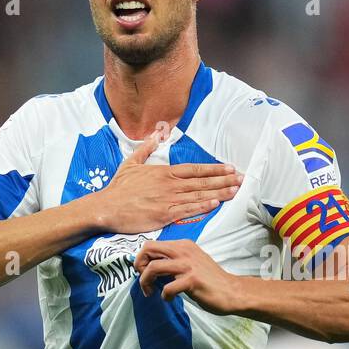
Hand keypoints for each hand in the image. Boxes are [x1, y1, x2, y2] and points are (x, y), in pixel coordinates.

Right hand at [93, 121, 242, 232]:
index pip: (195, 169)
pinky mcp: (164, 215)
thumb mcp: (131, 162)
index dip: (214, 169)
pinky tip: (215, 204)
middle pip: (202, 181)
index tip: (230, 168)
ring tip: (236, 190)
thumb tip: (156, 133)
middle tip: (242, 179)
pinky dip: (202, 207)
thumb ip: (146, 148)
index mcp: (164, 172)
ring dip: (219, 193)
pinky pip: (187, 210)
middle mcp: (169, 185)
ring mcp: (168, 200)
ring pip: (198, 195)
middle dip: (224, 180)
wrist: (106, 207)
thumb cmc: (118, 187)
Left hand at [134, 239, 240, 312]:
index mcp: (183, 245)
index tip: (145, 272)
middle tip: (143, 280)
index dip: (143, 259)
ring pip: (153, 268)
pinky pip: (167, 288)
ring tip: (150, 292)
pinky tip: (169, 299)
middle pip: (149, 249)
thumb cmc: (210, 279)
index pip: (152, 244)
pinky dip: (164, 296)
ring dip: (146, 282)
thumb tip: (151, 265)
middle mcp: (184, 251)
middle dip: (139, 265)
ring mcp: (188, 265)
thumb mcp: (191, 262)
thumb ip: (174, 260)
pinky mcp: (192, 280)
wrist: (232, 291)